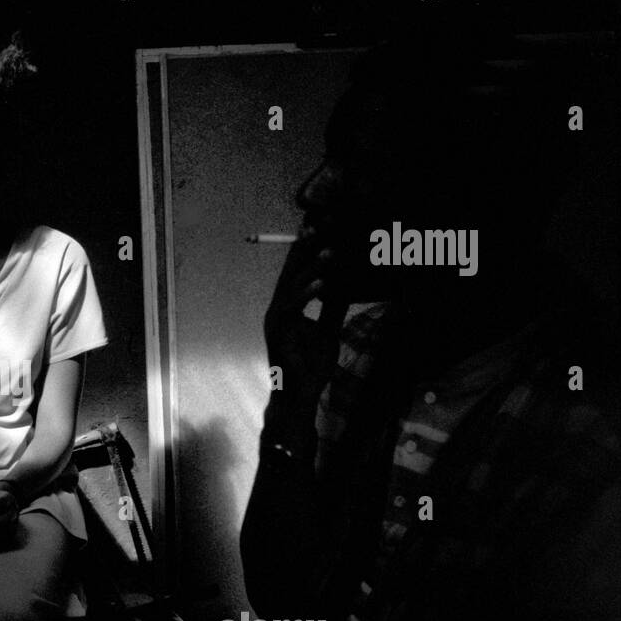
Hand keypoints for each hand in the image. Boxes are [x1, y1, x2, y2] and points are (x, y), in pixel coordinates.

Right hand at [263, 227, 348, 425]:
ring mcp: (275, 320)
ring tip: (330, 250)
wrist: (299, 396)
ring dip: (311, 267)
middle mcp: (278, 310)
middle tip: (320, 224)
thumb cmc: (311, 367)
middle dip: (305, 248)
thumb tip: (345, 285)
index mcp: (288, 308)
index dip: (309, 250)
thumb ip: (332, 308)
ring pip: (291, 286)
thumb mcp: (329, 330)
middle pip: (291, 271)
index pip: (298, 272)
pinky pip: (292, 307)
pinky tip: (323, 281)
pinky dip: (307, 292)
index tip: (323, 227)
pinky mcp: (278, 332)